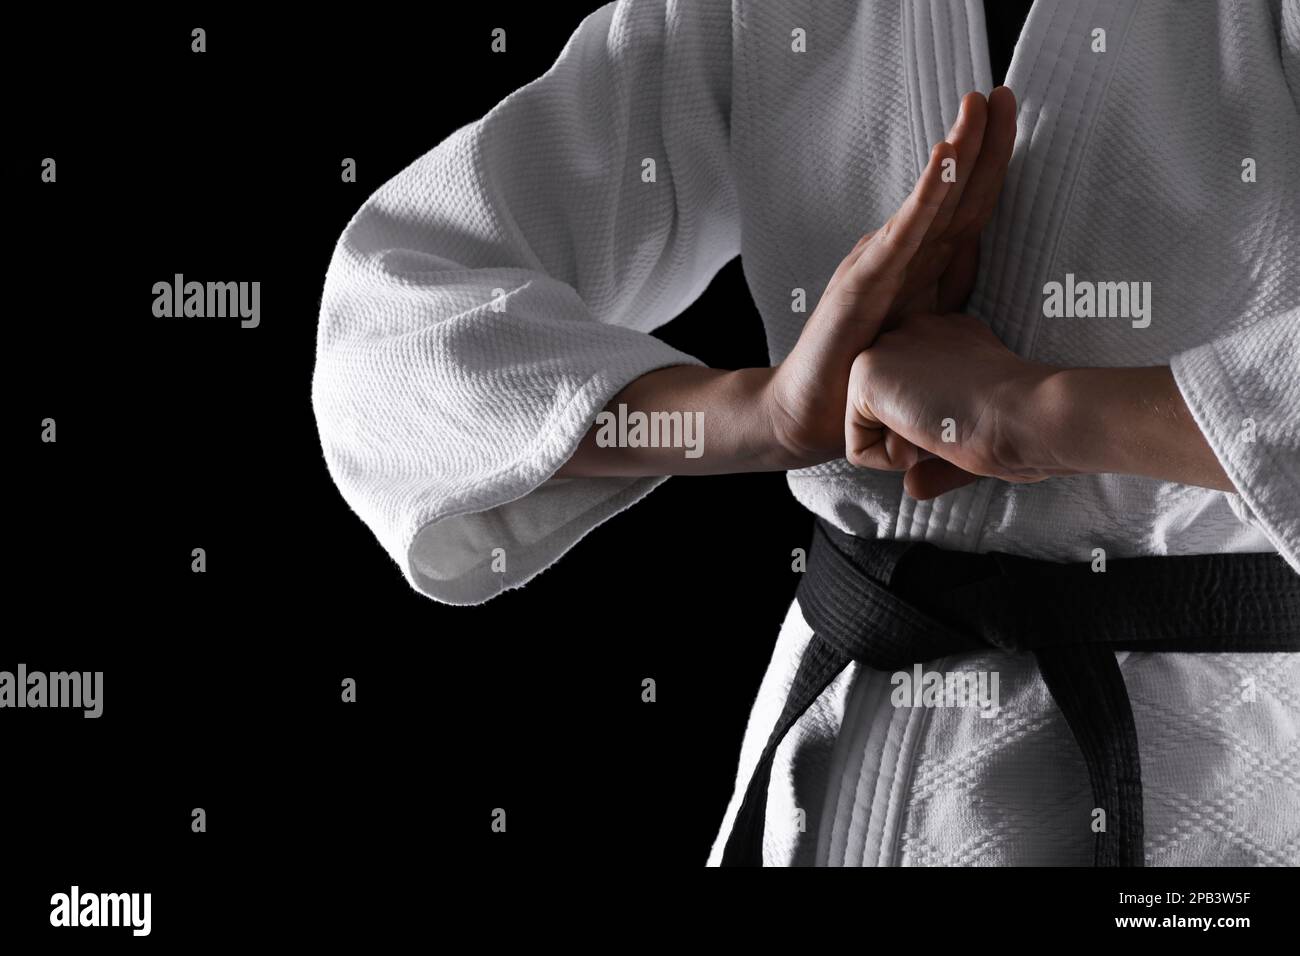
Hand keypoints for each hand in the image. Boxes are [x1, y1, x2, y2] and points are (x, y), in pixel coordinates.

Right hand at [763, 87, 1017, 468]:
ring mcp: (878, 264)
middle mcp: (900, 254)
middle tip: (1003, 92)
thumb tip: (983, 261)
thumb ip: (948, 291)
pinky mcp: (861, 283)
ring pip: (929, 202)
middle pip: (953, 192)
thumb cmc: (863, 371)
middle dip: (981, 141)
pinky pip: (900, 234)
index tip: (1015, 117)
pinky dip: (924, 198)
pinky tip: (941, 164)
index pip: (967, 207)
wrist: (810, 411)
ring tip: (975, 110)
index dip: (994, 164)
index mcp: (920, 265)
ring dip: (956, 154)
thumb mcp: (922, 327)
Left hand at [844, 311, 1067, 497]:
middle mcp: (915, 331)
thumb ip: (937, 455)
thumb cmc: (1021, 429)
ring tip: (946, 425)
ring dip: (907, 447)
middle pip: (890, 412)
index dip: (942, 429)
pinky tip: (927, 434)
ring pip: (870, 429)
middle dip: (919, 436)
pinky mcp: (864, 372)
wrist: (1029, 414)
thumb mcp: (975, 433)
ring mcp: (887, 346)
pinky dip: (891, 461)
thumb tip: (911, 486)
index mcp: (947, 338)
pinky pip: (859, 448)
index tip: (977, 419)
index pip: (917, 398)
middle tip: (961, 424)